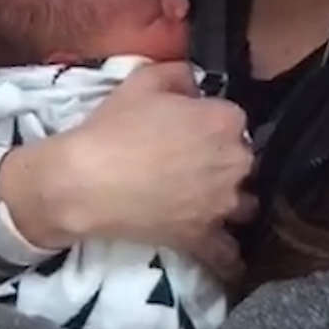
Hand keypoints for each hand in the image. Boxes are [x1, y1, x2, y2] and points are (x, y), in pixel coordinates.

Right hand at [0, 62, 256, 279]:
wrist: (83, 181)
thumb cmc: (112, 127)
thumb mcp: (140, 81)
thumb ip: (177, 73)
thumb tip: (194, 82)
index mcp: (224, 121)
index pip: (234, 118)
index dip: (210, 122)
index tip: (189, 127)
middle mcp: (235, 162)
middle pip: (244, 160)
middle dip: (224, 160)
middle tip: (190, 162)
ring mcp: (222, 204)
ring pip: (245, 204)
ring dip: (231, 201)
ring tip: (204, 200)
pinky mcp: (203, 238)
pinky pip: (229, 253)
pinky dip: (228, 254)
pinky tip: (221, 251)